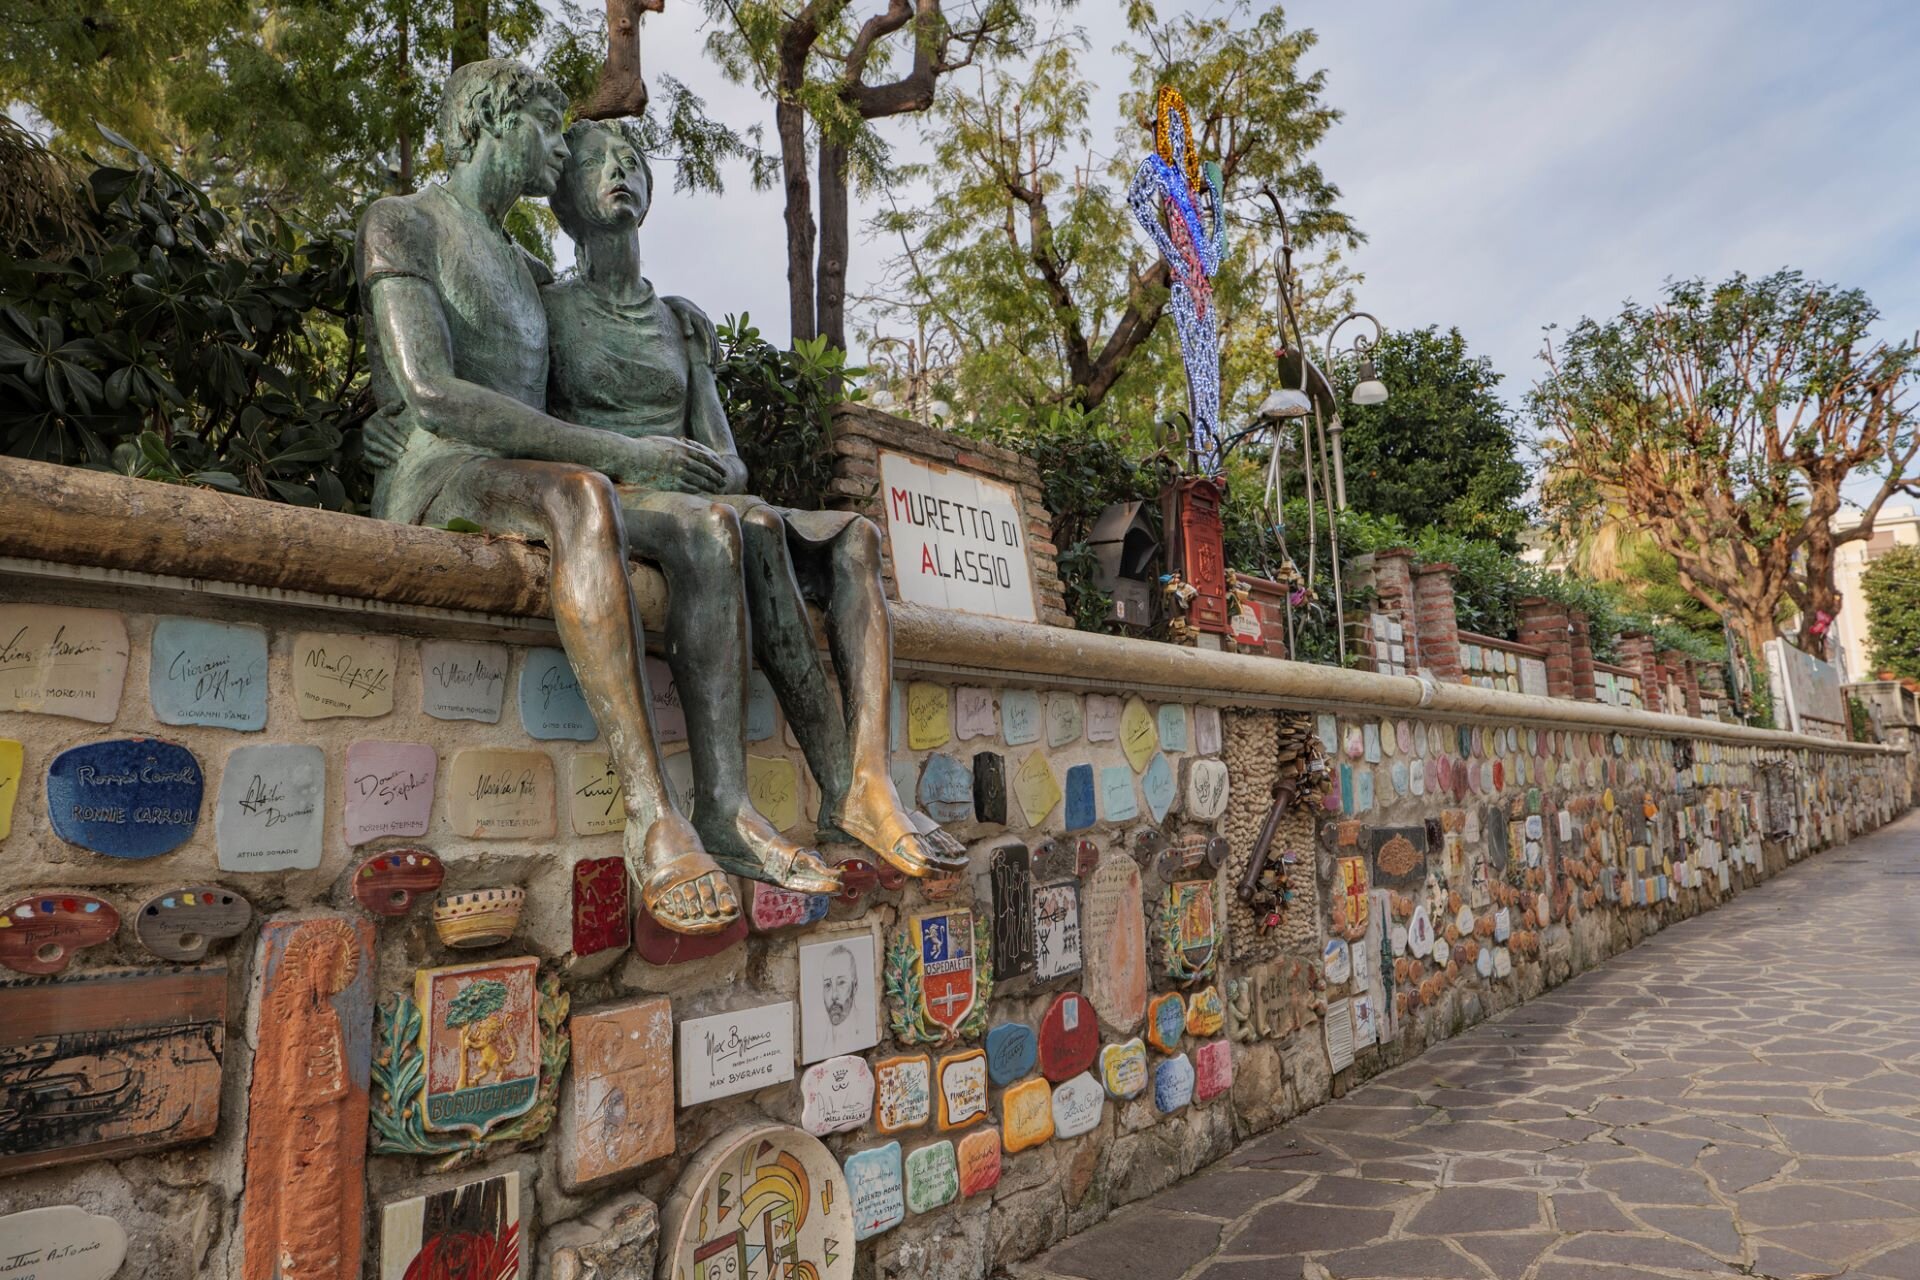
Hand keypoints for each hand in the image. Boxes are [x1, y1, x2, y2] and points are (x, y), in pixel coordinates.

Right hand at [362, 406, 409, 468]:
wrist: (374, 430)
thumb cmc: (385, 421)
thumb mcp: (387, 412)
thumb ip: (393, 408)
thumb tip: (401, 403)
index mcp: (373, 420)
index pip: (384, 427)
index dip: (395, 434)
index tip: (405, 441)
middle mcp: (367, 430)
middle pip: (379, 438)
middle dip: (392, 444)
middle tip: (403, 451)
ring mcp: (365, 442)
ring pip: (374, 448)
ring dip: (386, 453)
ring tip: (398, 458)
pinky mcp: (365, 452)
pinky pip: (369, 457)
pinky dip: (378, 461)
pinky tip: (388, 464)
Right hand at [604, 436, 729, 492]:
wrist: (629, 458)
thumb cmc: (643, 448)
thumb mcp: (664, 441)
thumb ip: (677, 444)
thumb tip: (687, 445)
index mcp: (682, 449)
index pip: (706, 458)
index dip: (716, 465)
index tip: (723, 470)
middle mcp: (683, 461)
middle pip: (706, 470)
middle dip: (717, 476)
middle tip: (724, 481)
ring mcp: (677, 473)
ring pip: (700, 481)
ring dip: (711, 485)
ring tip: (717, 489)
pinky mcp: (670, 484)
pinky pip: (689, 488)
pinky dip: (698, 490)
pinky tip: (702, 492)